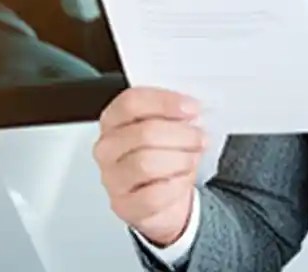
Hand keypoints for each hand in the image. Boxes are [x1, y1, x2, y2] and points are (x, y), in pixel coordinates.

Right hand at [94, 87, 207, 246]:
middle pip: (143, 133)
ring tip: (192, 159)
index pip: (131, 103)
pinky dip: (176, 186)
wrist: (165, 197)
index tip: (192, 108)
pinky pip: (153, 195)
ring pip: (146, 164)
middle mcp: (107, 148)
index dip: (164, 103)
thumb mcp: (166, 127)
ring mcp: (112, 178)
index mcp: (113, 120)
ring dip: (180, 160)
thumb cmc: (164, 156)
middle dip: (181, 135)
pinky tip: (183, 180)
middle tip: (200, 138)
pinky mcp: (123, 205)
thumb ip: (174, 113)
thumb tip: (192, 109)